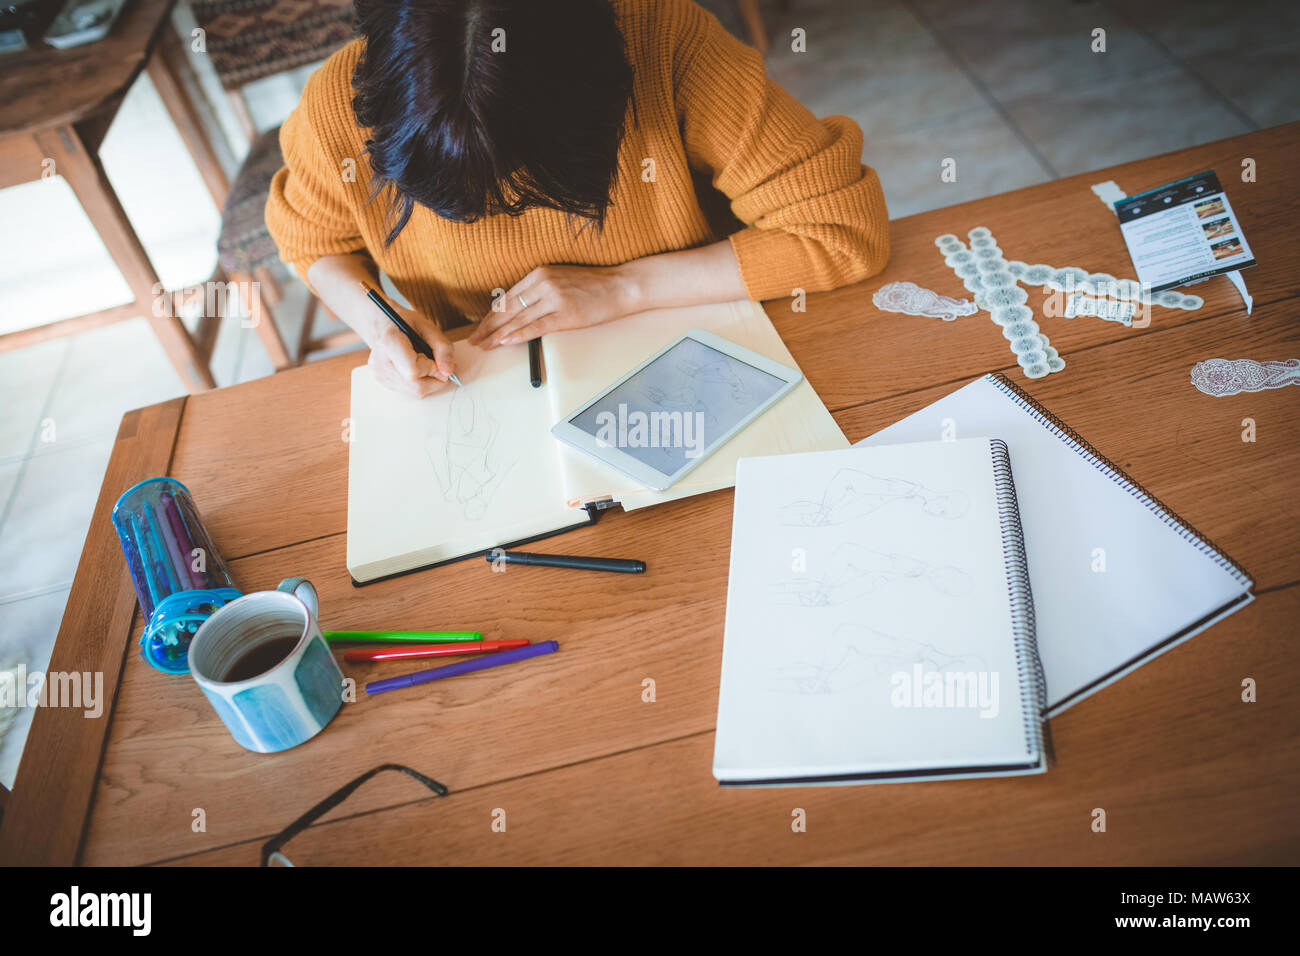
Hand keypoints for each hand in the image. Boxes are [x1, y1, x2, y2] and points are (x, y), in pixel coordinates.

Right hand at [363, 302, 456, 397]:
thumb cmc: (405, 323)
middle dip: (433, 378)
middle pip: (416, 387)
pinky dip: (419, 382)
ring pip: (415, 392)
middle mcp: (380, 362)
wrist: (381, 324)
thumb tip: (448, 372)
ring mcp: (380, 375)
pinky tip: (413, 366)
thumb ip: (443, 348)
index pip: (414, 371)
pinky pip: (410, 391)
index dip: (431, 368)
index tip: (434, 357)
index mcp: (389, 343)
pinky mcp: (382, 382)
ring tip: (421, 361)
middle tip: (433, 362)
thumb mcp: (428, 327)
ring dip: (427, 380)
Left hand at [467, 264, 635, 348]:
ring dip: (498, 335)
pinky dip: (518, 335)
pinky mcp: (565, 315)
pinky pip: (535, 327)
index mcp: (539, 274)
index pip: (507, 297)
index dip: (491, 315)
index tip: (480, 327)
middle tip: (474, 340)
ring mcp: (553, 299)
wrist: (620, 286)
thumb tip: (518, 310)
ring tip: (485, 345)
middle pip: (507, 308)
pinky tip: (505, 342)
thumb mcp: (560, 280)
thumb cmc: (592, 286)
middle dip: (488, 326)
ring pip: (518, 319)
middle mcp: (543, 283)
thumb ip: (539, 291)